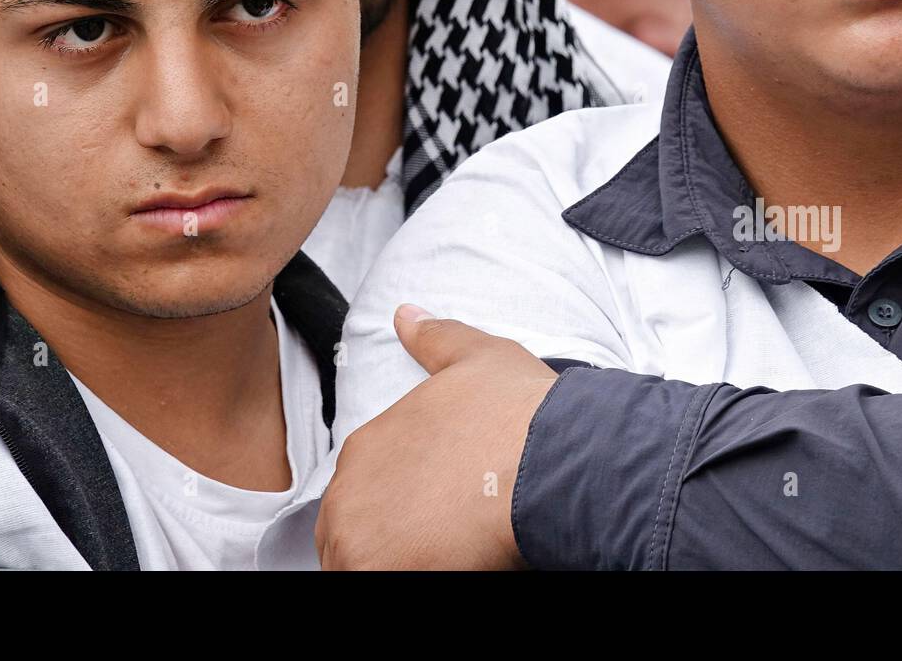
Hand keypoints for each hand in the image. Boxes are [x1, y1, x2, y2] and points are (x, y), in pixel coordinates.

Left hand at [316, 305, 558, 569]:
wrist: (552, 461)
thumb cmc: (518, 414)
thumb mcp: (476, 357)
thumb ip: (433, 337)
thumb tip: (406, 315)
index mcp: (364, 446)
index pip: (363, 492)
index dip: (402, 504)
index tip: (437, 508)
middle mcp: (349, 495)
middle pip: (355, 535)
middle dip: (392, 541)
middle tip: (443, 538)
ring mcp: (359, 542)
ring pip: (362, 565)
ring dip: (397, 561)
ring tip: (446, 554)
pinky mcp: (378, 576)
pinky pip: (375, 587)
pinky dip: (407, 575)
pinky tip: (446, 566)